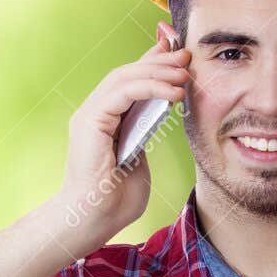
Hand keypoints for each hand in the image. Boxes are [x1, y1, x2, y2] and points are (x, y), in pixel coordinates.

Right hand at [58, 20, 188, 237]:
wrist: (94, 221)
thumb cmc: (115, 201)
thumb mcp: (140, 161)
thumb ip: (146, 137)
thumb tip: (161, 115)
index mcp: (106, 120)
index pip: (130, 82)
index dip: (153, 63)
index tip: (180, 56)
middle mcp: (95, 113)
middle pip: (127, 73)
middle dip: (159, 61)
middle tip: (187, 56)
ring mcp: (90, 115)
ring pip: (124, 78)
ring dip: (158, 72)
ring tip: (185, 73)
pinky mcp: (89, 121)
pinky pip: (122, 93)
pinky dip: (150, 88)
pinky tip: (174, 93)